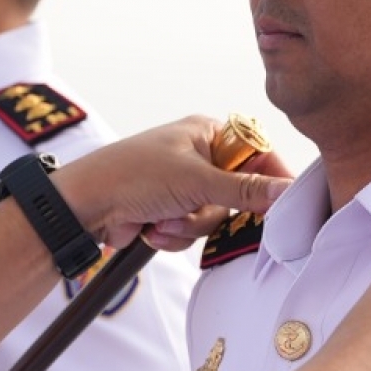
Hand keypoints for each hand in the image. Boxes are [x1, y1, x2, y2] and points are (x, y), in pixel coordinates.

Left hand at [52, 117, 293, 249]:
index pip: (258, 154)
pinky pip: (193, 233)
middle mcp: (200, 157)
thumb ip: (245, 190)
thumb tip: (286, 191)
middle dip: (210, 212)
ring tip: (162, 218)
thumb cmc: (132, 175)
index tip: (282, 205)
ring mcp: (185, 186)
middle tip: (192, 209)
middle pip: (238, 195)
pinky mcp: (172, 212)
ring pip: (215, 219)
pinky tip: (152, 228)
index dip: (270, 181)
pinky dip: (174, 236)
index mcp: (208, 134)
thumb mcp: (195, 181)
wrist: (85, 207)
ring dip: (188, 227)